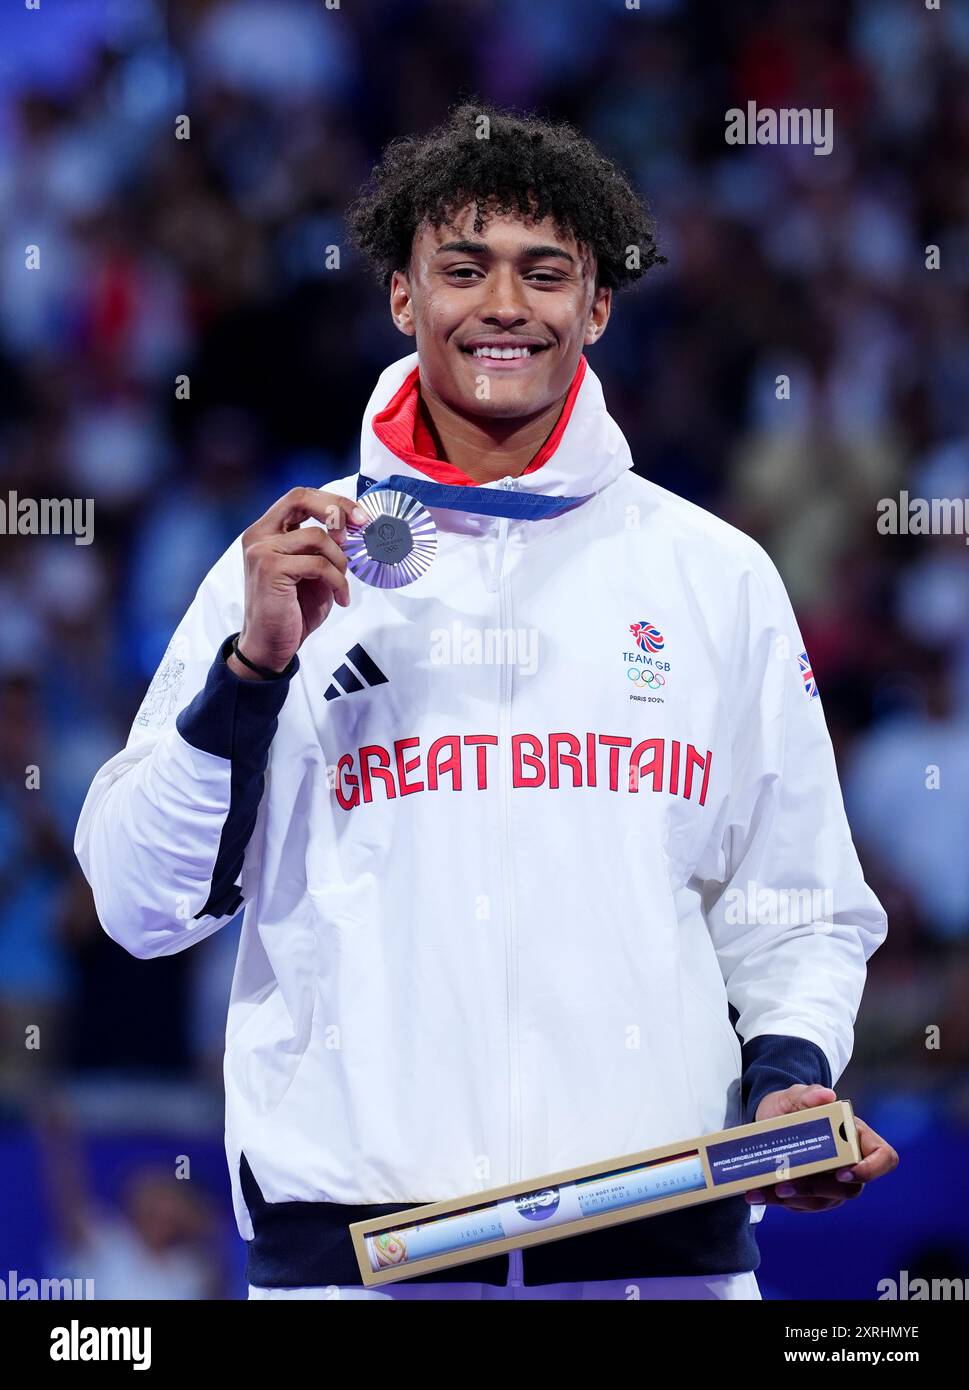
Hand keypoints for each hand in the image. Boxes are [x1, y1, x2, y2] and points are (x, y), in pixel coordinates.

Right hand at [232, 486, 366, 675]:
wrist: (270, 646)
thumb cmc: (292, 610)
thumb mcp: (315, 572)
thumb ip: (326, 548)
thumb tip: (353, 526)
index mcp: (267, 531)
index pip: (300, 497)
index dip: (333, 501)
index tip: (360, 516)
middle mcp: (259, 535)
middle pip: (301, 498)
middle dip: (338, 508)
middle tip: (361, 526)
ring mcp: (261, 550)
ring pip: (318, 537)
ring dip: (340, 561)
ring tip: (341, 584)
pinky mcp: (270, 569)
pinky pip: (318, 564)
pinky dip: (337, 581)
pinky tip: (340, 597)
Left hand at [743, 1083, 897, 1212]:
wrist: (768, 1119)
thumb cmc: (791, 1105)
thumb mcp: (795, 1095)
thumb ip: (809, 1093)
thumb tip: (827, 1095)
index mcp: (857, 1137)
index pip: (884, 1158)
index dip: (871, 1169)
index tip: (844, 1172)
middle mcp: (850, 1164)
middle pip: (850, 1188)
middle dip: (817, 1188)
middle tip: (787, 1183)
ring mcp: (832, 1184)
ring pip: (823, 1202)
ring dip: (795, 1199)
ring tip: (768, 1190)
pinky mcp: (812, 1196)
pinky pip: (801, 1205)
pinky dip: (779, 1201)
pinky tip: (758, 1193)